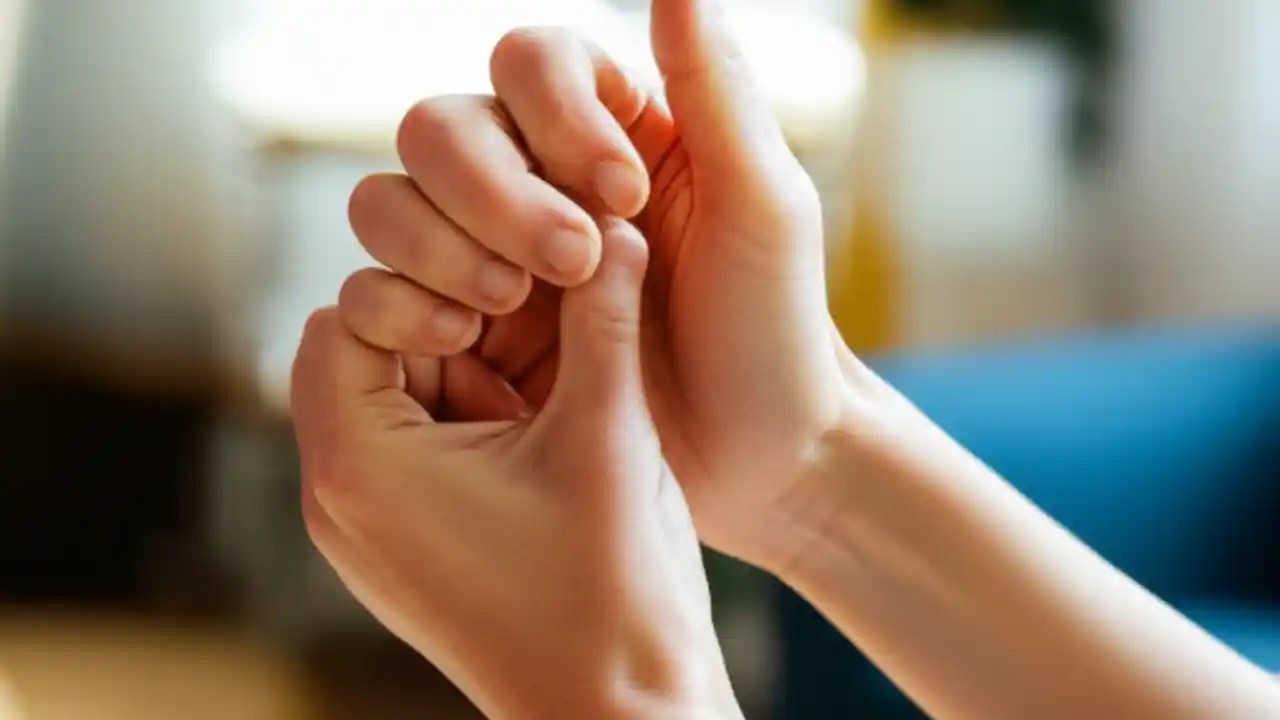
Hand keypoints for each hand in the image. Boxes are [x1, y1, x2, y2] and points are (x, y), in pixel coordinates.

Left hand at [292, 223, 740, 718]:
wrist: (622, 719)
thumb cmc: (609, 594)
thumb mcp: (608, 430)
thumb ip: (605, 313)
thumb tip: (617, 226)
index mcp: (360, 465)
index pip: (353, 312)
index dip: (431, 285)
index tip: (508, 300)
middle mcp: (343, 497)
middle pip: (367, 346)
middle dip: (450, 320)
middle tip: (530, 321)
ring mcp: (373, 527)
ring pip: (399, 392)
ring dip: (470, 367)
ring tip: (547, 385)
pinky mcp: (408, 545)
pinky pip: (419, 445)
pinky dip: (474, 416)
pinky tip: (543, 427)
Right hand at [341, 0, 869, 570]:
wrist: (759, 459)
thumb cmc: (774, 328)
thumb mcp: (765, 206)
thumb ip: (716, 91)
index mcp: (614, 131)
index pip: (530, 63)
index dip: (557, 118)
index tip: (623, 195)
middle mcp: (539, 180)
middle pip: (441, 127)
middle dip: (491, 192)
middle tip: (569, 264)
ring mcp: (493, 257)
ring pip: (391, 200)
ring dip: (437, 243)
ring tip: (510, 306)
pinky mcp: (465, 330)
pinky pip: (385, 289)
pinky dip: (406, 304)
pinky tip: (472, 345)